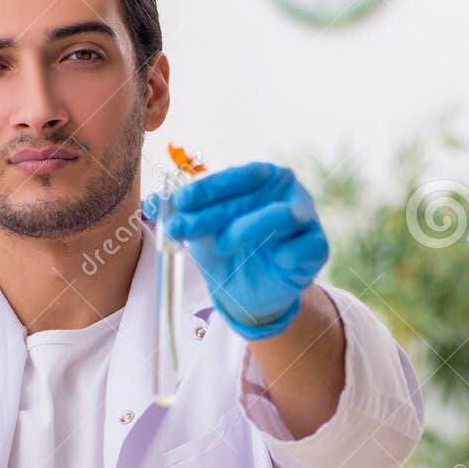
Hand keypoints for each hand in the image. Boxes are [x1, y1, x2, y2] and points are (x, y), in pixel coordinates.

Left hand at [148, 163, 328, 339]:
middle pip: (253, 194)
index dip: (207, 188)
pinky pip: (304, 246)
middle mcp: (287, 192)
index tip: (178, 202)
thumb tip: (151, 201)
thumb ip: (180, 213)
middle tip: (181, 226)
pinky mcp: (317, 246)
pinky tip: (274, 260)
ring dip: (248, 228)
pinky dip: (287, 253)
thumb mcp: (201, 231)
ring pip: (282, 215)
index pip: (236, 176)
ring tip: (222, 246)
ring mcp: (306, 217)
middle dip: (214, 212)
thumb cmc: (231, 249)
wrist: (252, 291)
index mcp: (262, 179)